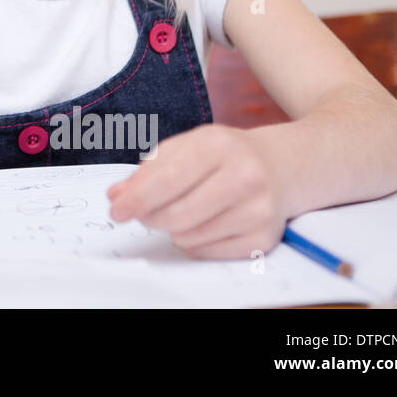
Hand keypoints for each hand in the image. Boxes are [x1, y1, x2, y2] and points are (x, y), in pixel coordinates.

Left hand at [106, 124, 285, 258]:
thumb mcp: (186, 147)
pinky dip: (193, 242)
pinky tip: (200, 223)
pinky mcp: (265, 237)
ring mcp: (258, 209)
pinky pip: (208, 252)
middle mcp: (244, 176)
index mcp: (218, 145)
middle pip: (178, 214)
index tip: (117, 210)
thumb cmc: (223, 155)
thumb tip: (117, 195)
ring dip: (172, 229)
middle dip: (150, 218)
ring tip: (179, 211)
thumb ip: (148, 169)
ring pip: (190, 236)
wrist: (279, 166)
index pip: (168, 179)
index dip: (137, 199)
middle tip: (141, 214)